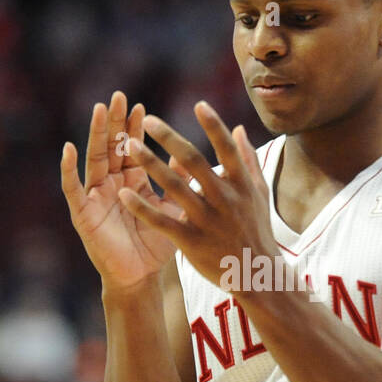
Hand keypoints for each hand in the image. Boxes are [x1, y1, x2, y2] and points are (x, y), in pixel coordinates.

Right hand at [60, 91, 185, 291]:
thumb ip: (176, 183)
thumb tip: (185, 155)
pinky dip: (68, 169)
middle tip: (117, 97)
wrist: (139, 277)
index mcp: (133, 181)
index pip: (132, 147)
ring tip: (98, 110)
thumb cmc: (155, 245)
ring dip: (95, 134)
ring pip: (94, 159)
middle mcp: (112, 183)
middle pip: (111, 146)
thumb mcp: (170, 210)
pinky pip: (72, 188)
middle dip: (114, 122)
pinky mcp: (82, 212)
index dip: (134, 128)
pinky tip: (68, 149)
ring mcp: (95, 196)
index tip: (141, 107)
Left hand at [118, 101, 278, 294]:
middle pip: (194, 161)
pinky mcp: (192, 242)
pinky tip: (122, 193)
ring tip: (129, 145)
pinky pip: (162, 221)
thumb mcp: (260, 194)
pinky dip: (141, 207)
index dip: (214, 125)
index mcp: (241, 185)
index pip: (226, 148)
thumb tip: (239, 128)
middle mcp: (224, 199)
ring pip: (174, 187)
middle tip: (146, 120)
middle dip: (169, 138)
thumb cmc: (258, 232)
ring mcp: (207, 221)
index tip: (198, 104)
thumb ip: (248, 160)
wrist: (258, 277)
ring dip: (150, 164)